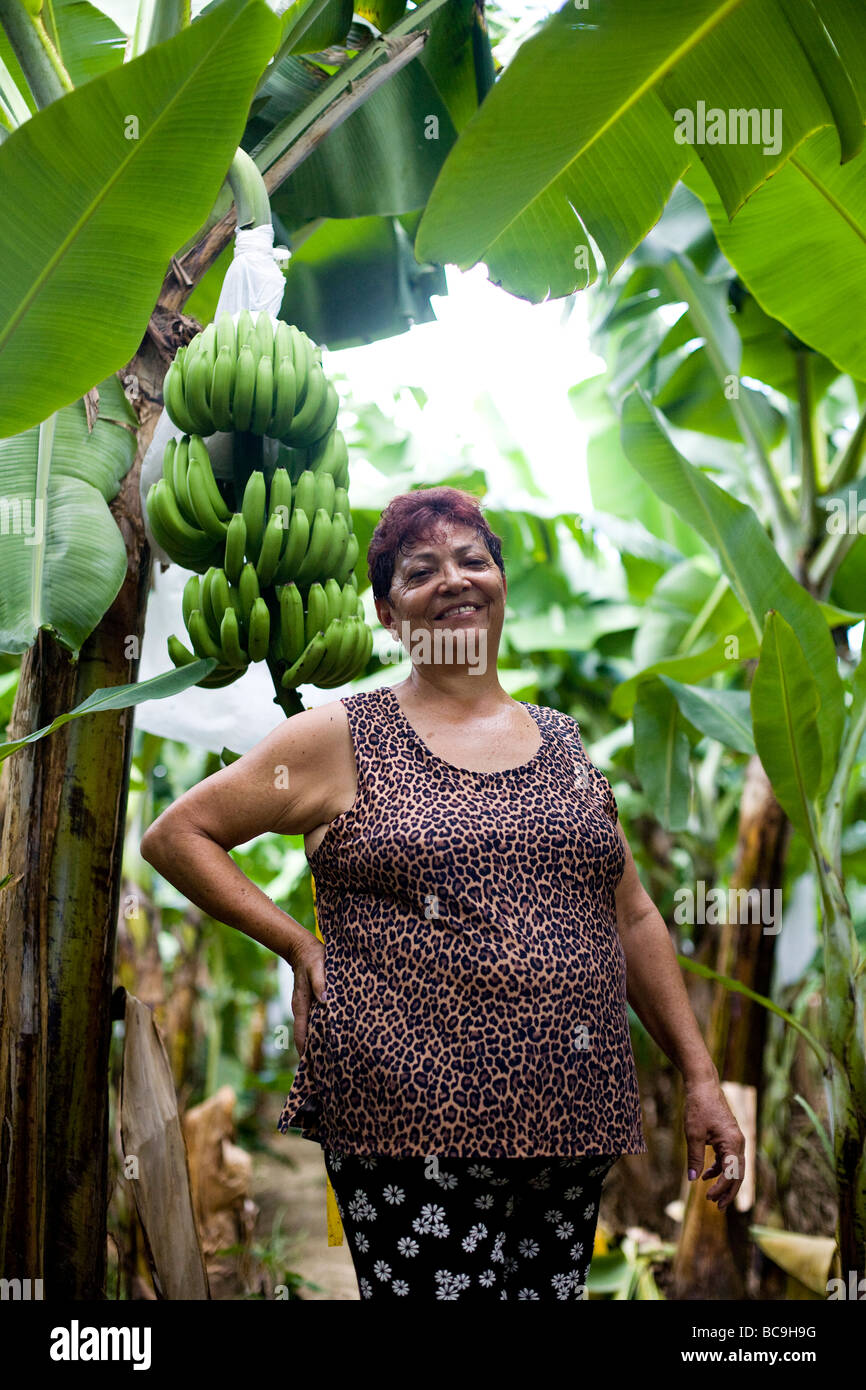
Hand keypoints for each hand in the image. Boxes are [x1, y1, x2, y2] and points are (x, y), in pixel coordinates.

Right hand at [284, 932, 325, 1059]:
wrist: (304, 949)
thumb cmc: (312, 958)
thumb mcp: (317, 967)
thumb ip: (320, 982)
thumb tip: (325, 1000)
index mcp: (301, 1006)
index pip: (302, 1036)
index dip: (306, 1053)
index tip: (313, 1070)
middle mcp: (303, 1011)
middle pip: (307, 1038)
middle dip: (314, 1055)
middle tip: (327, 1074)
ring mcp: (309, 1009)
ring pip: (313, 1032)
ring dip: (320, 1045)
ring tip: (334, 1063)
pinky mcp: (315, 1004)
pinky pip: (318, 1023)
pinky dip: (324, 1034)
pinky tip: (336, 1039)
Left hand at [683, 1077, 745, 1212]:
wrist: (703, 1085)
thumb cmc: (699, 1107)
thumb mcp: (693, 1134)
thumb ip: (695, 1158)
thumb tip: (692, 1179)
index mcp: (733, 1143)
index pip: (732, 1173)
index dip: (721, 1188)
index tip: (708, 1198)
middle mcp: (739, 1143)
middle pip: (738, 1174)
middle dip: (728, 1192)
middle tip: (717, 1207)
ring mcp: (735, 1139)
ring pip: (733, 1167)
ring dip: (724, 1182)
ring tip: (711, 1196)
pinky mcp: (728, 1137)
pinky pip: (727, 1158)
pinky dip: (719, 1168)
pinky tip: (706, 1175)